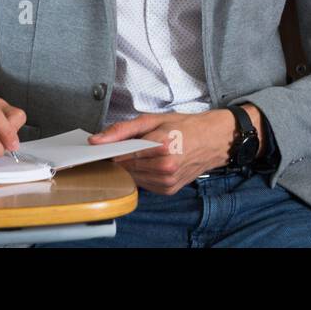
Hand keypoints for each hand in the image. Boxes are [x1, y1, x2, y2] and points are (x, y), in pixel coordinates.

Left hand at [90, 109, 248, 194]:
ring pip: (133, 178)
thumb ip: (123, 130)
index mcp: (161, 145)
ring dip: (132, 168)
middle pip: (126, 168)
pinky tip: (151, 164)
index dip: (111, 151)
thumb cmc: (185, 126)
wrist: (213, 139)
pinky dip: (142, 175)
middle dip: (121, 159)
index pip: (121, 155)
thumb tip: (96, 141)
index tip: (105, 148)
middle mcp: (165, 167)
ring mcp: (168, 181)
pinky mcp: (169, 190)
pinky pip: (144, 185)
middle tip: (125, 147)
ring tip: (142, 154)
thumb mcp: (154, 119)